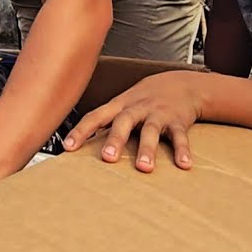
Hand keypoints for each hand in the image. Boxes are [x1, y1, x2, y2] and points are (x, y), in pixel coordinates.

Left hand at [62, 71, 206, 172]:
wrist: (182, 84)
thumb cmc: (144, 99)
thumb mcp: (122, 104)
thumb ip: (104, 121)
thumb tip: (78, 141)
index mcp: (119, 106)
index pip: (96, 116)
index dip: (81, 131)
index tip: (68, 146)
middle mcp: (137, 109)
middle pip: (123, 122)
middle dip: (115, 139)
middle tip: (108, 158)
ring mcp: (158, 114)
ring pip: (151, 130)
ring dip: (147, 149)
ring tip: (144, 167)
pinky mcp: (177, 121)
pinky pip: (179, 136)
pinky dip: (182, 150)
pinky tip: (183, 164)